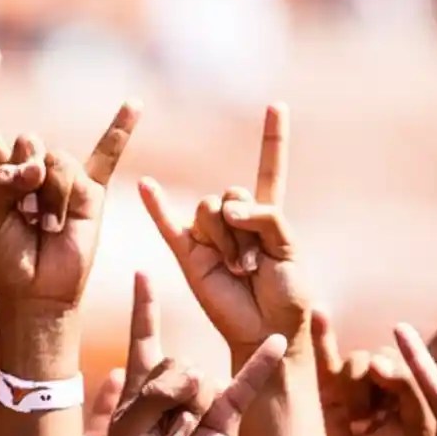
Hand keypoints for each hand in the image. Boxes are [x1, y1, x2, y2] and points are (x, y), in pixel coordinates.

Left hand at [0, 102, 139, 311]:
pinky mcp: (90, 191)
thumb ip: (5, 180)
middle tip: (24, 214)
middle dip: (21, 174)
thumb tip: (42, 161)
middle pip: (25, 142)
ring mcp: (61, 177)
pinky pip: (107, 154)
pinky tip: (135, 104)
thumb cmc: (7, 259)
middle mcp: (30, 168)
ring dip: (50, 194)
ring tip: (48, 224)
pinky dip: (120, 129)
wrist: (38, 292)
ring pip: (55, 159)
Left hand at [98, 272, 287, 435]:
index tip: (142, 272)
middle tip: (155, 433)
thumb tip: (199, 377)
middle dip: (163, 395)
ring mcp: (203, 399)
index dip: (144, 305)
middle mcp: (175, 382)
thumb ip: (157, 387)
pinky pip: (246, 385)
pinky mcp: (226, 417)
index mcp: (143, 378)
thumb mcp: (129, 419)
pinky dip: (261, 364)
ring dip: (183, 416)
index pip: (146, 333)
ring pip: (198, 380)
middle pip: (175, 360)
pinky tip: (275, 342)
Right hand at [140, 104, 307, 356]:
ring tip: (238, 270)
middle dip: (246, 228)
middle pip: (230, 193)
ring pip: (207, 210)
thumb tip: (227, 208)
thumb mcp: (291, 249)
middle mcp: (235, 219)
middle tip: (256, 266)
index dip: (273, 138)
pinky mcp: (188, 255)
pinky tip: (145, 184)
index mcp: (265, 214)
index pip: (269, 168)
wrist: (267, 330)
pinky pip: (166, 224)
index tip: (277, 105)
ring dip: (227, 240)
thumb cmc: (287, 295)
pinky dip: (154, 204)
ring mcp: (209, 236)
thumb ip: (266, 217)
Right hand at [312, 296, 436, 435]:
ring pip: (361, 359)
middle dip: (387, 380)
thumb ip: (406, 388)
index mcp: (417, 388)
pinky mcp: (329, 385)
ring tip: (357, 421)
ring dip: (360, 390)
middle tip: (377, 415)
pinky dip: (322, 332)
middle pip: (391, 354)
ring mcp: (357, 380)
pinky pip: (325, 353)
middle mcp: (388, 378)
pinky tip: (318, 311)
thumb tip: (375, 362)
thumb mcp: (415, 425)